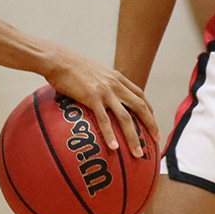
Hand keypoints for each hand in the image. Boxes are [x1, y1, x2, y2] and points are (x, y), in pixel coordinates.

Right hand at [40, 48, 158, 157]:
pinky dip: (110, 134)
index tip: (152, 120)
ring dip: (134, 137)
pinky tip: (114, 148)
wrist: (58, 59)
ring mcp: (105, 92)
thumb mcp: (93, 72)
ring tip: (138, 153)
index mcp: (117, 78)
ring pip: (126, 118)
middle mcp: (115, 85)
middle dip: (151, 124)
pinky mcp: (92, 98)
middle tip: (156, 139)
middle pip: (140, 107)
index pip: (139, 94)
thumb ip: (101, 82)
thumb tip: (100, 94)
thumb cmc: (70, 66)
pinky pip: (104, 120)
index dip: (148, 108)